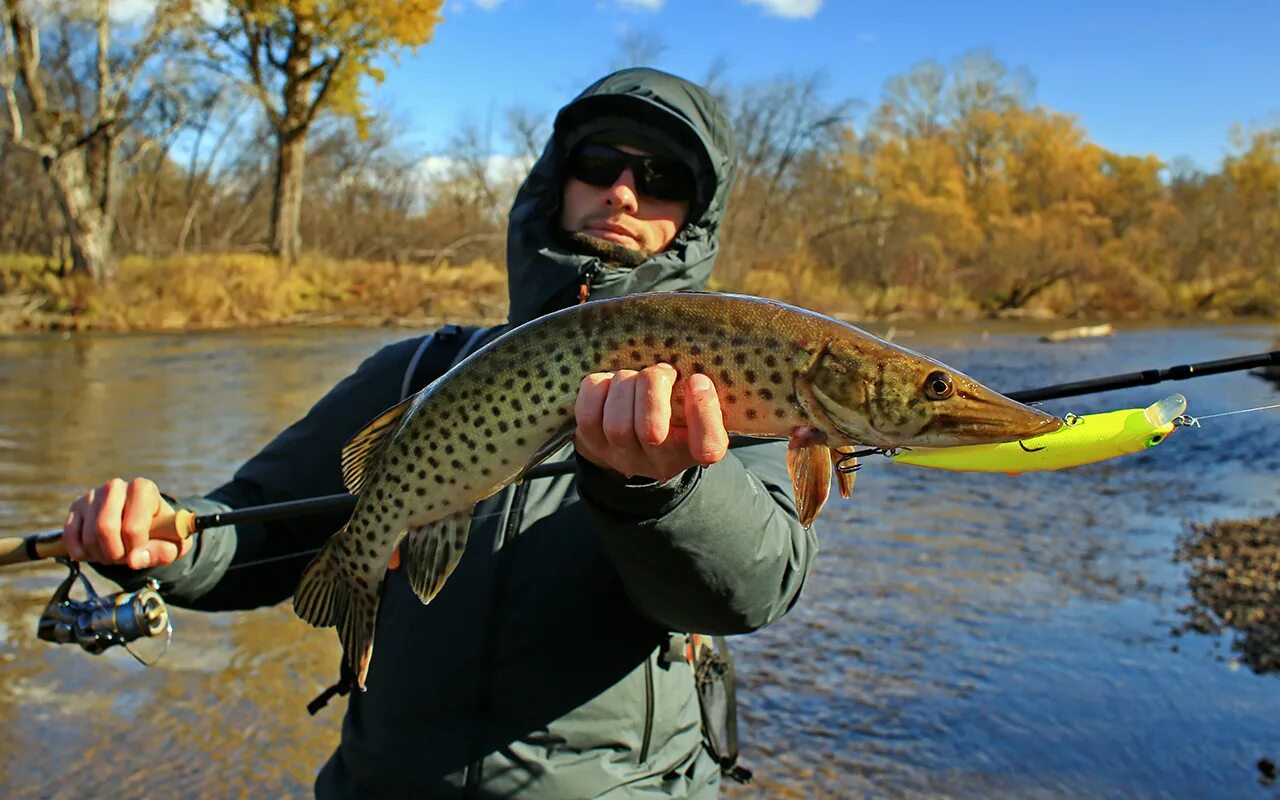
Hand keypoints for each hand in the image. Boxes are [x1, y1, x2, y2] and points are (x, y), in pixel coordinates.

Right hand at [63, 478, 190, 568]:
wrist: (145, 527)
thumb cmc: (163, 534)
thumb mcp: (174, 545)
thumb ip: (161, 552)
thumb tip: (134, 560)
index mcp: (143, 489)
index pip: (132, 528)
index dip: (136, 548)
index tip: (142, 551)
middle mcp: (116, 487)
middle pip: (104, 529)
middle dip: (115, 553)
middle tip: (125, 557)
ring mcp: (93, 495)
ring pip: (88, 537)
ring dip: (101, 555)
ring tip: (115, 553)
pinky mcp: (76, 507)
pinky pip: (71, 539)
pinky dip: (83, 554)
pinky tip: (98, 550)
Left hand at [573, 364, 729, 482]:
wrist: (630, 432)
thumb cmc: (671, 409)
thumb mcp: (693, 403)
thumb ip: (699, 392)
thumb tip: (692, 379)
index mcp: (694, 450)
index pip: (708, 447)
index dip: (703, 411)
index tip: (697, 380)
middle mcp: (659, 462)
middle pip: (650, 431)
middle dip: (652, 386)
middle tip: (661, 371)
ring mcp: (622, 456)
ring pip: (617, 424)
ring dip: (626, 385)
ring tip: (635, 376)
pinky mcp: (593, 442)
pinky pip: (588, 412)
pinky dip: (599, 388)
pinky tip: (612, 384)